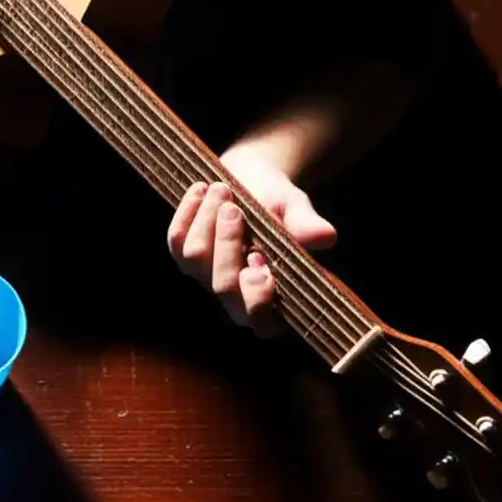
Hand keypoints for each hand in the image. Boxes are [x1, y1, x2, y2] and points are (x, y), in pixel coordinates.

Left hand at [166, 156, 337, 337]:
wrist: (253, 178)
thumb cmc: (280, 202)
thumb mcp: (295, 209)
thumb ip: (306, 225)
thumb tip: (325, 237)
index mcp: (273, 295)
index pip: (263, 322)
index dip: (257, 297)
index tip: (260, 257)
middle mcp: (237, 293)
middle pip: (224, 288)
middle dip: (226, 246)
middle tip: (234, 209)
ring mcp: (207, 275)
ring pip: (195, 261)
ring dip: (206, 222)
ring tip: (222, 189)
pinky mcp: (186, 254)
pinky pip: (175, 243)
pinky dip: (186, 214)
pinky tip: (200, 190)